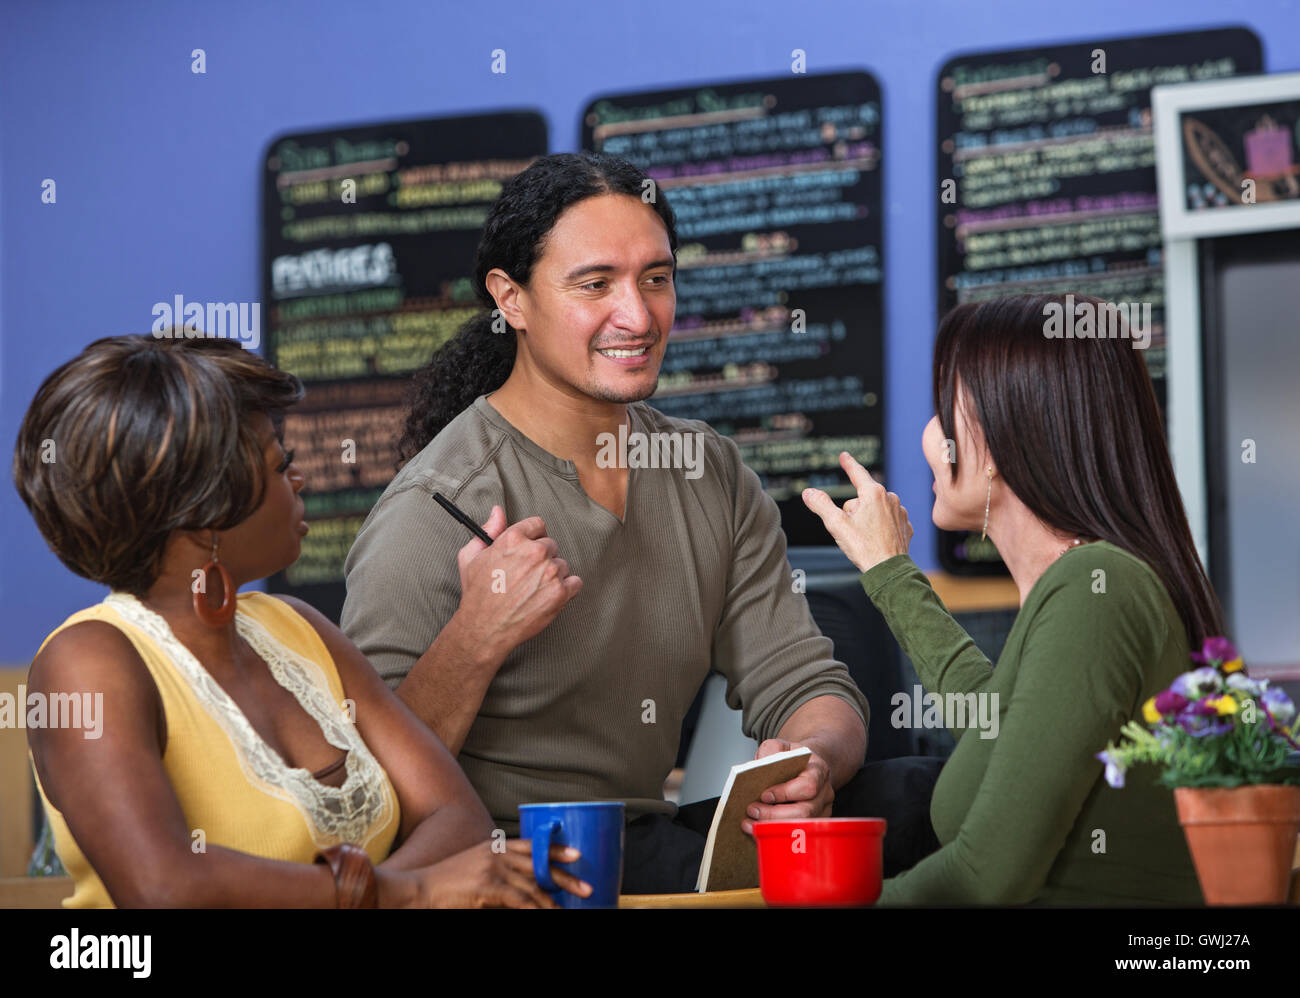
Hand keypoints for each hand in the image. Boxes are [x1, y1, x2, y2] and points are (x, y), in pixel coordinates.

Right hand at [400, 839, 591, 907]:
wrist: (419, 890)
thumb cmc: (444, 883)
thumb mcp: (473, 867)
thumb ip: (496, 870)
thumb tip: (520, 885)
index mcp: (494, 846)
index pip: (532, 845)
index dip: (555, 850)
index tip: (576, 855)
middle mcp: (496, 853)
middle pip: (539, 865)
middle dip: (565, 878)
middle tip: (586, 888)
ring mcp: (493, 869)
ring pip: (533, 885)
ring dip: (554, 900)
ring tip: (569, 909)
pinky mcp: (488, 887)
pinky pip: (520, 900)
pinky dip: (536, 909)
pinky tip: (546, 913)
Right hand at [452, 506, 582, 663]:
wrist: (485, 628)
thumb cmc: (477, 594)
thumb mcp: (471, 557)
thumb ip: (488, 531)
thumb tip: (497, 512)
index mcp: (513, 539)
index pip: (537, 525)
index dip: (533, 537)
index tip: (528, 549)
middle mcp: (534, 552)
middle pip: (551, 545)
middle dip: (541, 559)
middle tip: (527, 576)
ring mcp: (550, 572)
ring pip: (562, 565)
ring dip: (553, 575)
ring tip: (533, 590)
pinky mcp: (560, 592)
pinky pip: (575, 583)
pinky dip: (566, 590)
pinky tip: (547, 596)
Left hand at [741, 738, 834, 835]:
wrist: (806, 767)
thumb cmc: (792, 758)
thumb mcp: (780, 746)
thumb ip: (770, 751)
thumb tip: (759, 767)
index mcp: (819, 770)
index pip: (807, 785)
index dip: (785, 793)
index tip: (764, 795)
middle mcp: (825, 793)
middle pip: (805, 812)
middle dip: (774, 815)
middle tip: (752, 811)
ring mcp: (822, 812)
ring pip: (800, 828)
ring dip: (772, 829)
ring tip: (750, 824)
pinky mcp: (814, 825)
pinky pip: (796, 836)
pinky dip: (775, 835)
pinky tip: (758, 832)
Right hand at [801, 451, 912, 572]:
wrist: (889, 570)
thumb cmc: (864, 548)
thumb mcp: (836, 525)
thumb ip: (821, 504)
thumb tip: (808, 492)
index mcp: (873, 493)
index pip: (857, 473)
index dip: (848, 463)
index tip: (844, 455)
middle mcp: (890, 498)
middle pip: (862, 498)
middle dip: (853, 511)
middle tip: (852, 531)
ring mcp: (900, 511)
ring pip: (875, 509)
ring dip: (867, 519)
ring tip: (866, 539)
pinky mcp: (905, 525)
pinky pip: (887, 520)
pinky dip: (880, 528)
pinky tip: (877, 540)